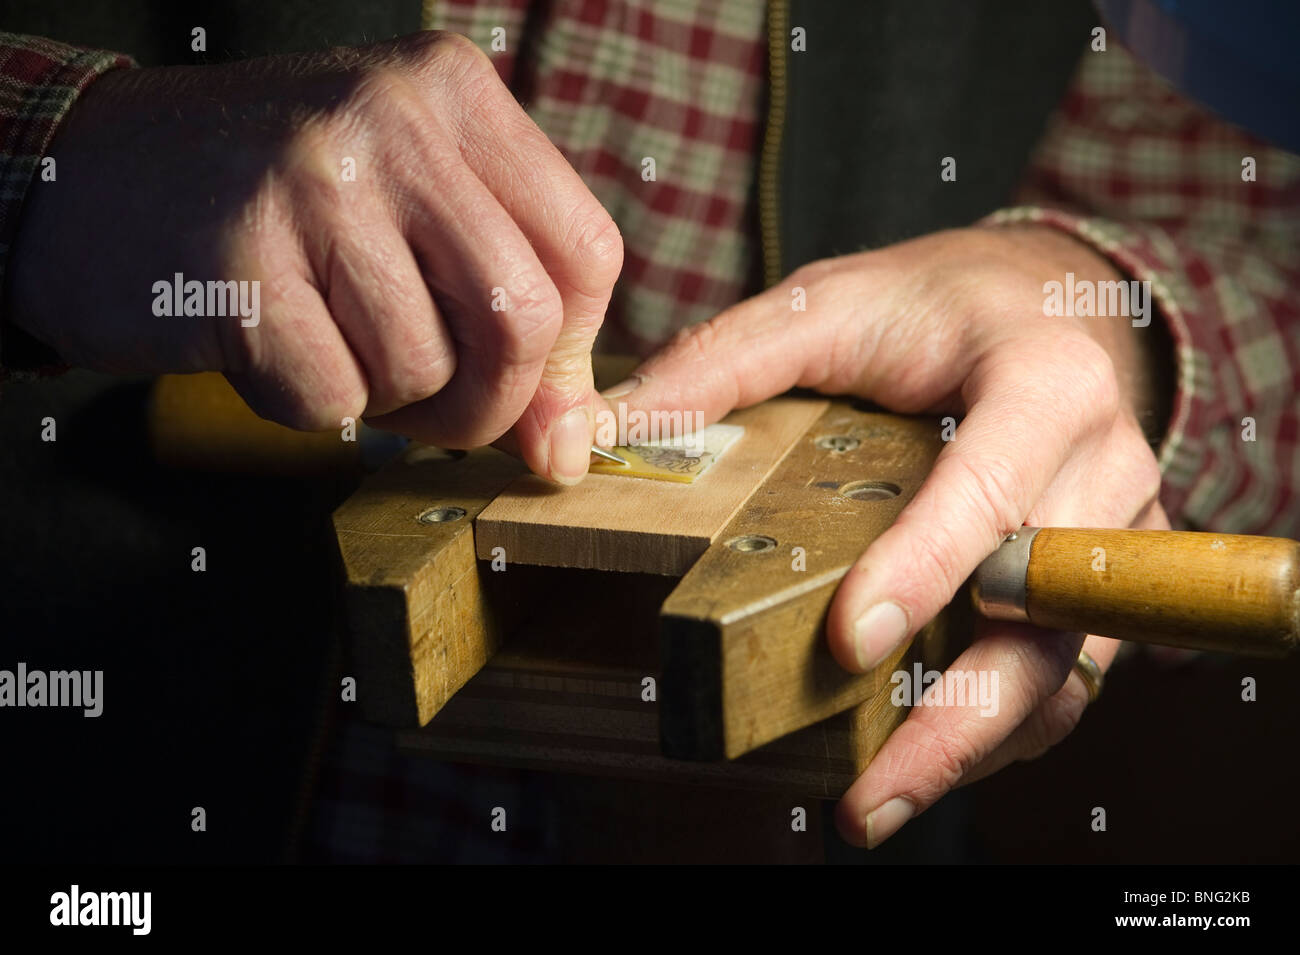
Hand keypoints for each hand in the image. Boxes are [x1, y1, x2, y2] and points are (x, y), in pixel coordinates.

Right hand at [6, 32, 621, 482]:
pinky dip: (301, 402)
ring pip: (425, 368)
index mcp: (455, 93)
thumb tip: (569, 450)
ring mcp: (314, 180)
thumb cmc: (276, 211)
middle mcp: (394, 118)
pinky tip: (260, 345)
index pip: (588, 254)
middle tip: (433, 410)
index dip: (570, 353)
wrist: (88, 183)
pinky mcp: (241, 257)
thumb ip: (501, 314)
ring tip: (325, 343)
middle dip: (488, 403)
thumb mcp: (408, 223)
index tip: (525, 388)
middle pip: (525, 319)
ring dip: (382, 399)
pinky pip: (330, 396)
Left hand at [607, 226, 1169, 846]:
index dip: (925, 569)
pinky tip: (927, 757)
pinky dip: (1003, 727)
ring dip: (978, 746)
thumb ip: (724, 362)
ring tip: (881, 801)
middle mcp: (1102, 465)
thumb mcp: (829, 302)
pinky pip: (1070, 672)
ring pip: (1067, 665)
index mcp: (1044, 384)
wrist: (1043, 303)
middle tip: (869, 795)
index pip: (988, 488)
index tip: (850, 642)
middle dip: (961, 716)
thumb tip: (606, 431)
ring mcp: (1116, 529)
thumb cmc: (937, 303)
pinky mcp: (1102, 577)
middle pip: (1044, 611)